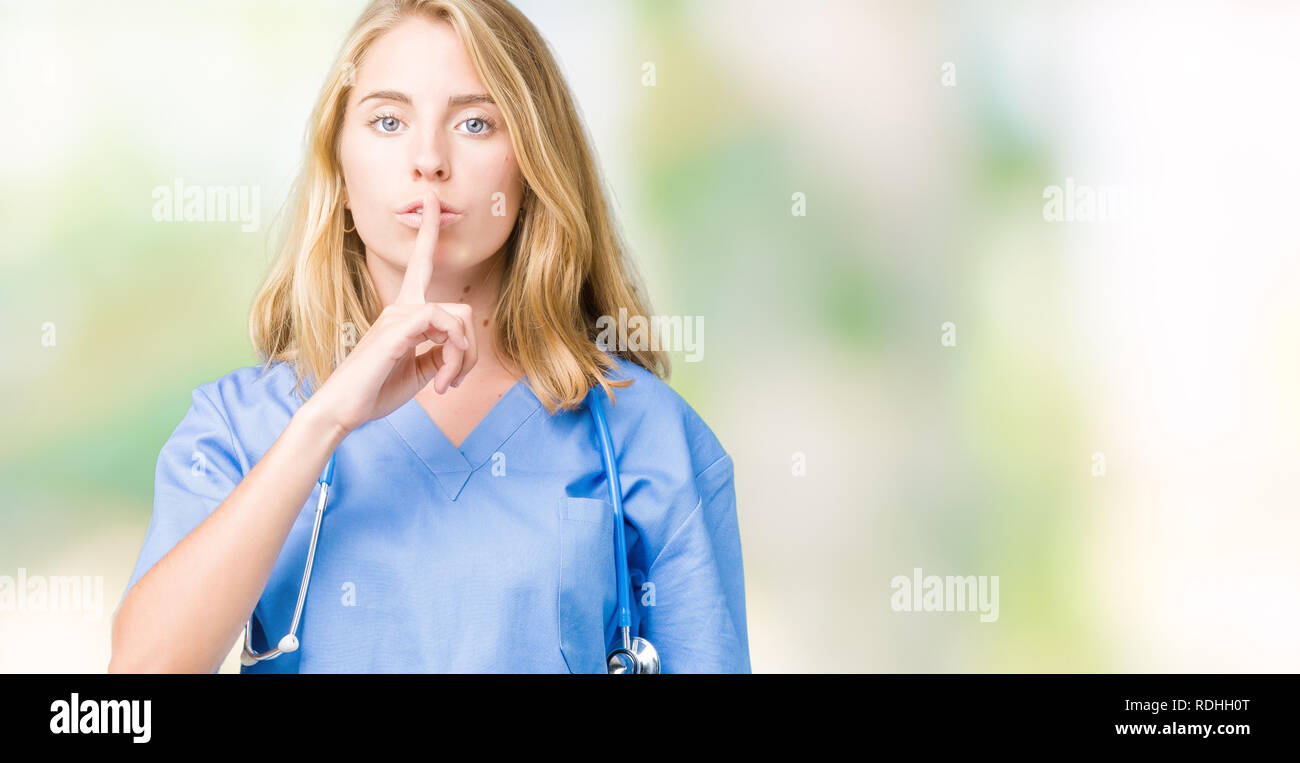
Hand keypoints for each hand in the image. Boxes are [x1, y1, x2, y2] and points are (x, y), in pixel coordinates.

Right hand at [300, 189, 478, 434]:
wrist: (343, 411)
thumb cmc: (376, 391)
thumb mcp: (420, 372)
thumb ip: (441, 355)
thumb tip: (460, 347)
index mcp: (404, 313)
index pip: (420, 264)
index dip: (426, 232)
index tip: (431, 200)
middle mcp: (400, 307)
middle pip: (462, 309)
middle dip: (470, 350)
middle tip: (453, 381)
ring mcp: (397, 316)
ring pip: (458, 318)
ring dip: (462, 358)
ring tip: (445, 385)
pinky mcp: (395, 329)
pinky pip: (443, 322)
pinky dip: (455, 352)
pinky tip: (442, 380)